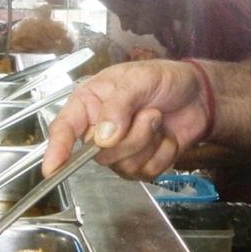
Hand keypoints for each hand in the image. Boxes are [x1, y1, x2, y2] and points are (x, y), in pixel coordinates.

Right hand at [42, 60, 210, 180]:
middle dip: (131, 137)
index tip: (52, 168)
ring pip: (124, 166)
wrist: (198, 95)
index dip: (56, 150)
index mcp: (90, 103)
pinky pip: (146, 172)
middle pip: (99, 154)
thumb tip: (102, 138)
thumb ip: (118, 106)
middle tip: (151, 113)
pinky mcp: (141, 163)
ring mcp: (120, 150)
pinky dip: (163, 154)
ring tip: (158, 119)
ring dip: (149, 142)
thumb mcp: (139, 80)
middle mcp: (99, 129)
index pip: (64, 129)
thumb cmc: (164, 79)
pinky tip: (167, 136)